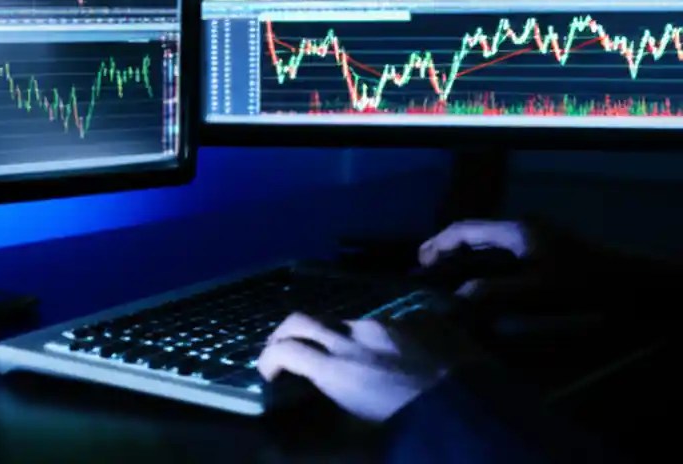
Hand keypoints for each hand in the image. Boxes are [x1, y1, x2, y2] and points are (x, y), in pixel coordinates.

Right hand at [256, 313, 461, 422]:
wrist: (480, 412)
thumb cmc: (416, 429)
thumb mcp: (364, 429)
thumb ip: (336, 402)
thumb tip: (322, 394)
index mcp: (336, 368)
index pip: (283, 351)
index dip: (268, 360)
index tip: (268, 374)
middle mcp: (354, 337)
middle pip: (301, 320)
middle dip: (284, 333)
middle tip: (285, 349)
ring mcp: (388, 324)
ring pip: (347, 321)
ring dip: (337, 337)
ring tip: (349, 357)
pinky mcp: (419, 319)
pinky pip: (390, 323)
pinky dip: (380, 337)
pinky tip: (396, 355)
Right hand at [418, 220, 579, 300]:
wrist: (628, 281)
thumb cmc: (581, 284)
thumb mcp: (536, 291)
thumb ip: (494, 291)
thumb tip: (459, 295)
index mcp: (515, 230)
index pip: (465, 229)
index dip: (439, 244)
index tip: (420, 261)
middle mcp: (520, 227)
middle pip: (474, 232)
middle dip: (447, 247)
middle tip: (425, 267)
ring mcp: (533, 235)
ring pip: (488, 240)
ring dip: (465, 254)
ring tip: (445, 272)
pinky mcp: (542, 248)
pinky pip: (502, 249)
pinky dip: (482, 259)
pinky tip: (478, 276)